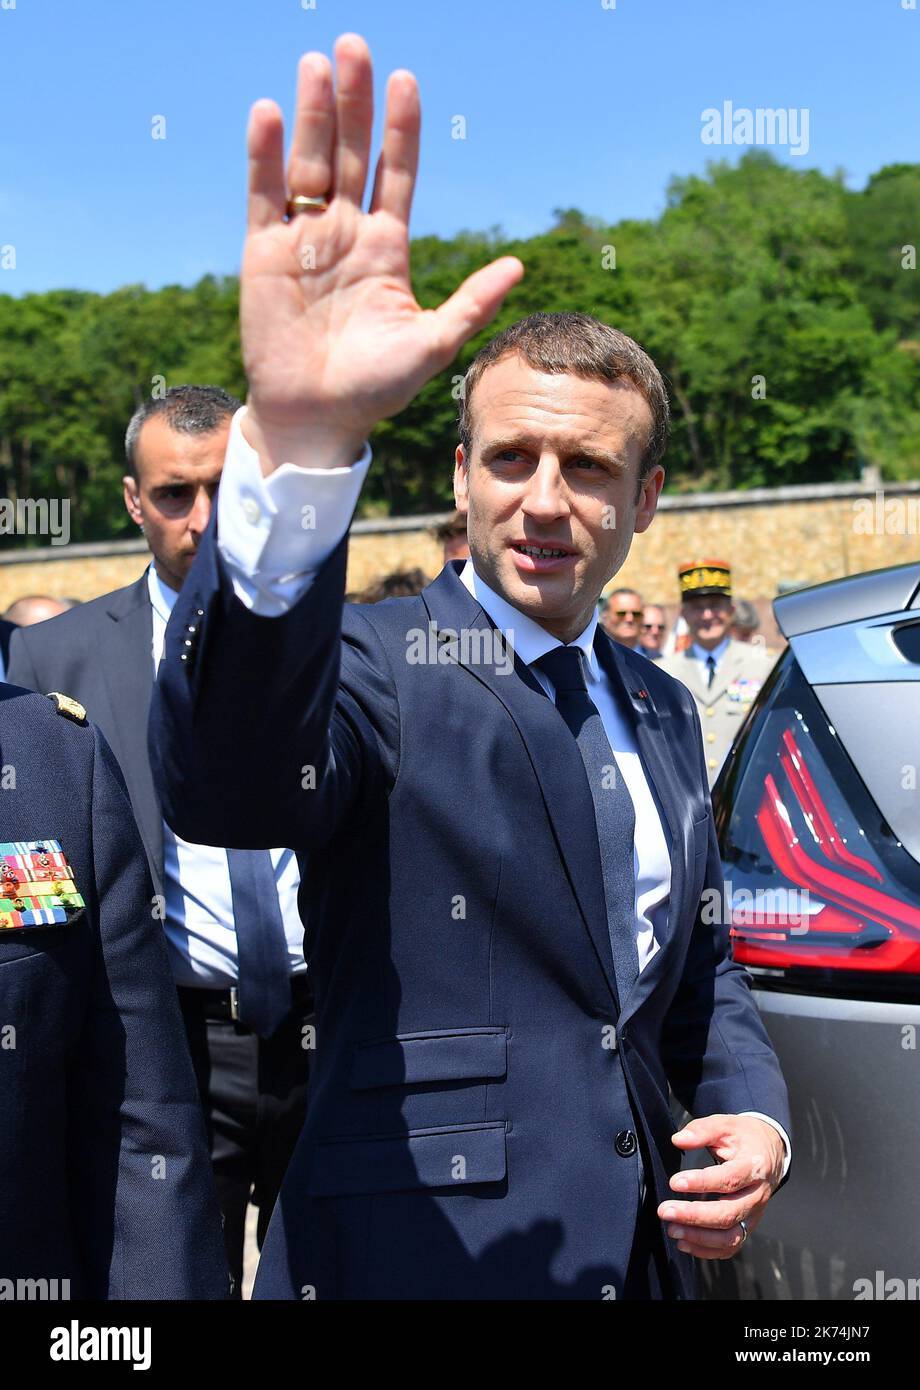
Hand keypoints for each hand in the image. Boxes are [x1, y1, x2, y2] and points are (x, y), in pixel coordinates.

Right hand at [240, 33, 523, 470]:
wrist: (317, 420)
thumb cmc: (376, 390)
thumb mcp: (433, 345)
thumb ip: (470, 303)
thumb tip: (518, 265)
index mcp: (387, 248)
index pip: (396, 173)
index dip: (401, 129)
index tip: (406, 81)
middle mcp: (345, 234)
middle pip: (350, 152)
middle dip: (353, 101)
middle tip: (354, 46)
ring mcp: (303, 241)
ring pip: (308, 163)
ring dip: (311, 113)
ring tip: (317, 63)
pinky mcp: (263, 254)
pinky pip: (263, 195)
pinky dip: (265, 155)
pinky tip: (271, 112)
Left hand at [657, 1114, 785, 1259]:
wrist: (769, 1151)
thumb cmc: (744, 1137)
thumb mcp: (726, 1124)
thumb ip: (702, 1130)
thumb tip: (679, 1140)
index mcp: (755, 1166)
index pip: (729, 1179)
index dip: (701, 1183)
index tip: (674, 1182)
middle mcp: (758, 1195)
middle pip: (729, 1213)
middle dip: (695, 1216)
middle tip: (665, 1211)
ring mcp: (754, 1214)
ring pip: (731, 1236)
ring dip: (700, 1238)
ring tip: (672, 1229)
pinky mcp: (747, 1225)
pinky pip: (731, 1246)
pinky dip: (708, 1250)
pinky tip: (684, 1243)